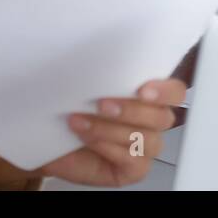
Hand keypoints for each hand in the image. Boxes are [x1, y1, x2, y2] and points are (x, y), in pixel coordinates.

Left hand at [0, 78, 186, 188]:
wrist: (42, 135)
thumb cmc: (66, 105)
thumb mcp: (85, 80)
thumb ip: (102, 70)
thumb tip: (102, 48)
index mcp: (148, 95)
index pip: (175, 91)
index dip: (165, 90)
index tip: (142, 88)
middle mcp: (151, 122)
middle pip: (162, 117)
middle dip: (130, 109)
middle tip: (101, 103)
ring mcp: (144, 148)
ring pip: (144, 138)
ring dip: (110, 128)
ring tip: (80, 120)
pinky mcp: (132, 169)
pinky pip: (132, 160)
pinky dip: (107, 146)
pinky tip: (86, 138)